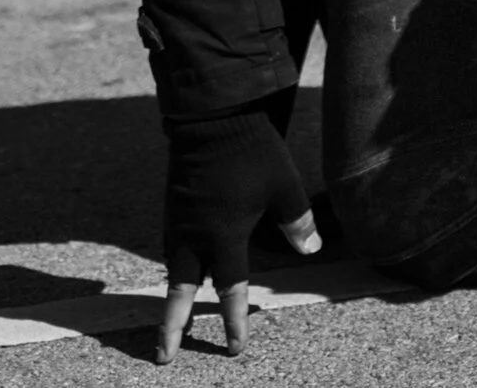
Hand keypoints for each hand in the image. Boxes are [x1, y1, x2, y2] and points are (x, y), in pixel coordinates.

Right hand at [159, 98, 320, 363]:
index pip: (230, 288)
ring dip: (171, 298)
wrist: (211, 119)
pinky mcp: (172, 208)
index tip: (235, 348)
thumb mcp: (284, 186)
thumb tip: (312, 249)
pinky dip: (173, 269)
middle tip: (163, 357)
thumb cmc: (252, 152)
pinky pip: (169, 249)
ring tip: (170, 323)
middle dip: (171, 327)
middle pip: (179, 292)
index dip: (234, 320)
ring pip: (172, 271)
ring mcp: (177, 222)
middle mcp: (192, 236)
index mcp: (221, 236)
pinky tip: (179, 273)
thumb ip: (298, 221)